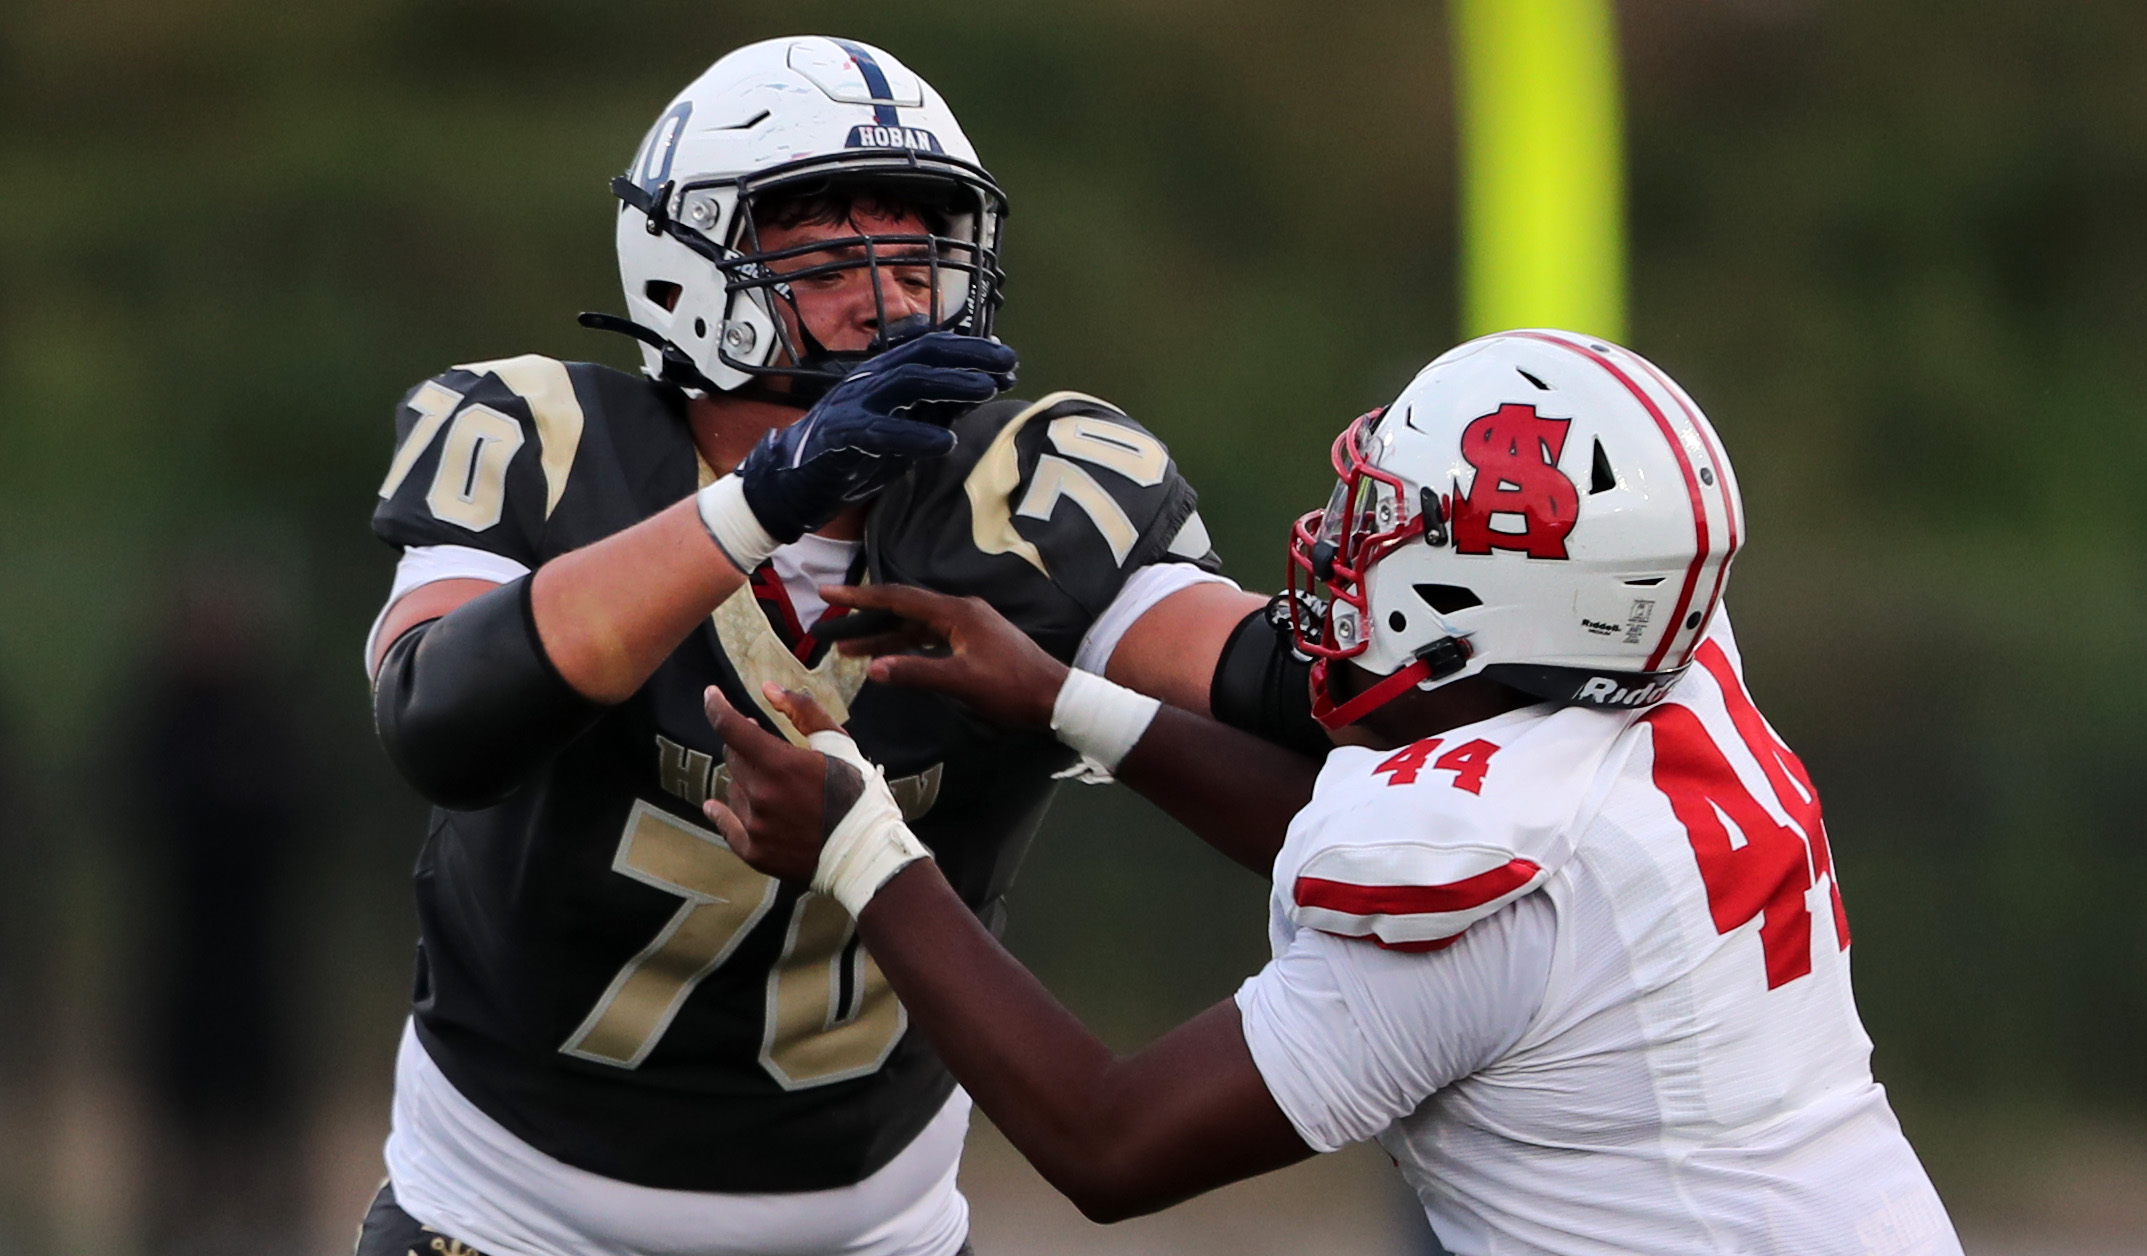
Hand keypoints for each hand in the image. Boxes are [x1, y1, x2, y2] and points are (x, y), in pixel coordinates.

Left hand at [700, 683, 860, 883]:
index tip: (711, 694)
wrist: (866, 852)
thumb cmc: (857, 794)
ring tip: (772, 787)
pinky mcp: (754, 851)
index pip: (731, 726)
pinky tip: (715, 806)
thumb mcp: (838, 744)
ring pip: (732, 789)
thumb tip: (768, 689)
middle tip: (766, 749)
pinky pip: (725, 825)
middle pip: (733, 757)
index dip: (716, 706)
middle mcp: (762, 794)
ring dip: (745, 781)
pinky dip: (721, 812)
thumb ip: (803, 711)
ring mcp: (755, 826)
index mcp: (781, 764)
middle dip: (745, 746)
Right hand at [737, 333, 1018, 541]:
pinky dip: (915, 436)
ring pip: (906, 383)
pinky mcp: (842, 436)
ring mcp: (854, 405)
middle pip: (922, 355)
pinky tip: (944, 443)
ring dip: (950, 384)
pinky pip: (882, 432)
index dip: (971, 349)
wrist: (797, 480)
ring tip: (987, 390)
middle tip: (1008, 365)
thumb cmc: (855, 451)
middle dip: (969, 356)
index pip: (931, 348)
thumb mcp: (903, 422)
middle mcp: (869, 380)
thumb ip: (936, 405)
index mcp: (884, 373)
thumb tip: (983, 385)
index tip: (1008, 360)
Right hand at [822, 584, 1068, 729]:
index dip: (860, 598)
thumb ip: (917, 672)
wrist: (1056, 698)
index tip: (829, 594)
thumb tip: (873, 669)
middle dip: (865, 617)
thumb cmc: (1013, 689)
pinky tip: (887, 659)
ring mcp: (968, 626)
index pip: (899, 599)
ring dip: (883, 637)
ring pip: (915, 627)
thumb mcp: (962, 682)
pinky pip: (930, 639)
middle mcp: (961, 611)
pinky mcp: (973, 642)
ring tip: (846, 650)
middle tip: (830, 623)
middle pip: (904, 609)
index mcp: (957, 612)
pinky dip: (906, 648)